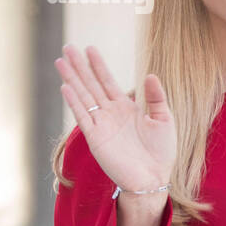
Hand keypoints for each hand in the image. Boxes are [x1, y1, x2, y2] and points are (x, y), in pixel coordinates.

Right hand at [55, 44, 176, 194]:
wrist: (154, 178)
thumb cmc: (161, 152)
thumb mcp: (164, 120)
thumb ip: (157, 97)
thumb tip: (151, 74)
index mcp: (127, 108)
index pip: (109, 81)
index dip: (99, 65)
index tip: (90, 48)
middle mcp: (111, 114)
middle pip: (92, 85)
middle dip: (80, 67)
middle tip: (68, 47)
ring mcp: (101, 125)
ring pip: (83, 96)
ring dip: (72, 79)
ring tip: (61, 61)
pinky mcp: (96, 138)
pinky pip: (82, 116)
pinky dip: (74, 102)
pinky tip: (66, 87)